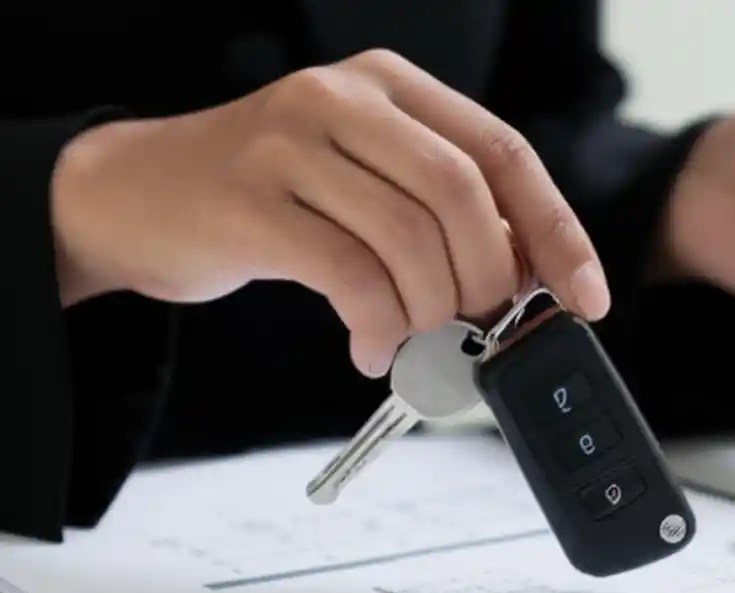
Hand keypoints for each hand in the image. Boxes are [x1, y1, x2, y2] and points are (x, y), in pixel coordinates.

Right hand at [49, 49, 611, 376]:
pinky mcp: (247, 201)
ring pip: (409, 238)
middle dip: (487, 278)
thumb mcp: (363, 181)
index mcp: (390, 86)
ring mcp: (289, 143)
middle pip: (463, 193)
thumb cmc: (268, 199)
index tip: (585, 296)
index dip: (556, 231)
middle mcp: (344, 98)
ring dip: (430, 311)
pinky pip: (348, 275)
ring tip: (414, 339)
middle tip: (475, 324)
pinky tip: (368, 347)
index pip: (503, 153)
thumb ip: (439, 214)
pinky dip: (376, 326)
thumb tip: (525, 282)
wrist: (133, 194)